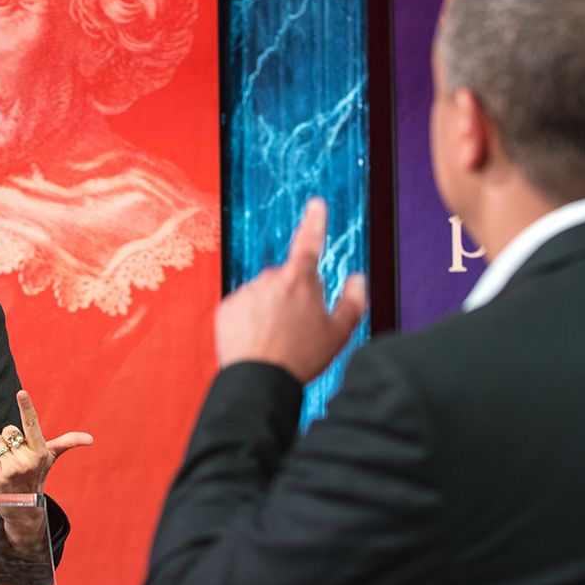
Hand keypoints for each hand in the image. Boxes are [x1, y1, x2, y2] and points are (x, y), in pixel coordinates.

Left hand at [0, 390, 92, 553]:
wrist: (24, 508)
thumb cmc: (37, 476)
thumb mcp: (51, 458)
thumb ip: (68, 442)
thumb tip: (91, 439)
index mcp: (41, 451)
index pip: (32, 424)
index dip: (26, 406)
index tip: (22, 392)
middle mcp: (28, 459)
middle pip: (8, 431)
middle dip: (9, 439)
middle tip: (17, 455)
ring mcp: (13, 468)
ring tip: (9, 463)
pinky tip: (0, 470)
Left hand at [215, 198, 366, 382]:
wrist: (260, 380)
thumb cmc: (301, 358)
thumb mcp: (340, 333)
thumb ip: (353, 301)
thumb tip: (357, 279)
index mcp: (300, 280)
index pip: (310, 242)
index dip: (315, 221)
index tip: (316, 204)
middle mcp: (270, 279)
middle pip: (286, 280)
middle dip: (293, 296)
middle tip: (298, 329)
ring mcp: (246, 292)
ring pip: (264, 294)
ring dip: (271, 310)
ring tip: (277, 340)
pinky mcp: (227, 308)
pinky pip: (243, 308)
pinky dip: (250, 321)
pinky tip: (258, 342)